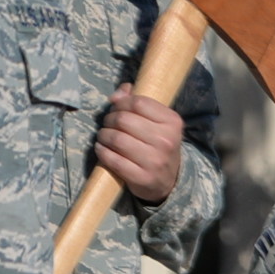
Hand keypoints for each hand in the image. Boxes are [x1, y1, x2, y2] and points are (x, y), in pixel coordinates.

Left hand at [93, 87, 185, 204]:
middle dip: (109, 120)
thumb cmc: (158, 145)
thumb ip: (138, 102)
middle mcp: (166, 140)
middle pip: (123, 119)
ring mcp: (155, 160)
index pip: (138, 103)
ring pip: (115, 138)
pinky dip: (101, 151)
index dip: (120, 103)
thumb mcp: (157, 122)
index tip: (117, 110)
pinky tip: (102, 149)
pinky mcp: (142, 177)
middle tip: (108, 125)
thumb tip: (118, 93)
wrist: (169, 180)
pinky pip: (112, 159)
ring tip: (104, 137)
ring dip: (103, 135)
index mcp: (172, 122)